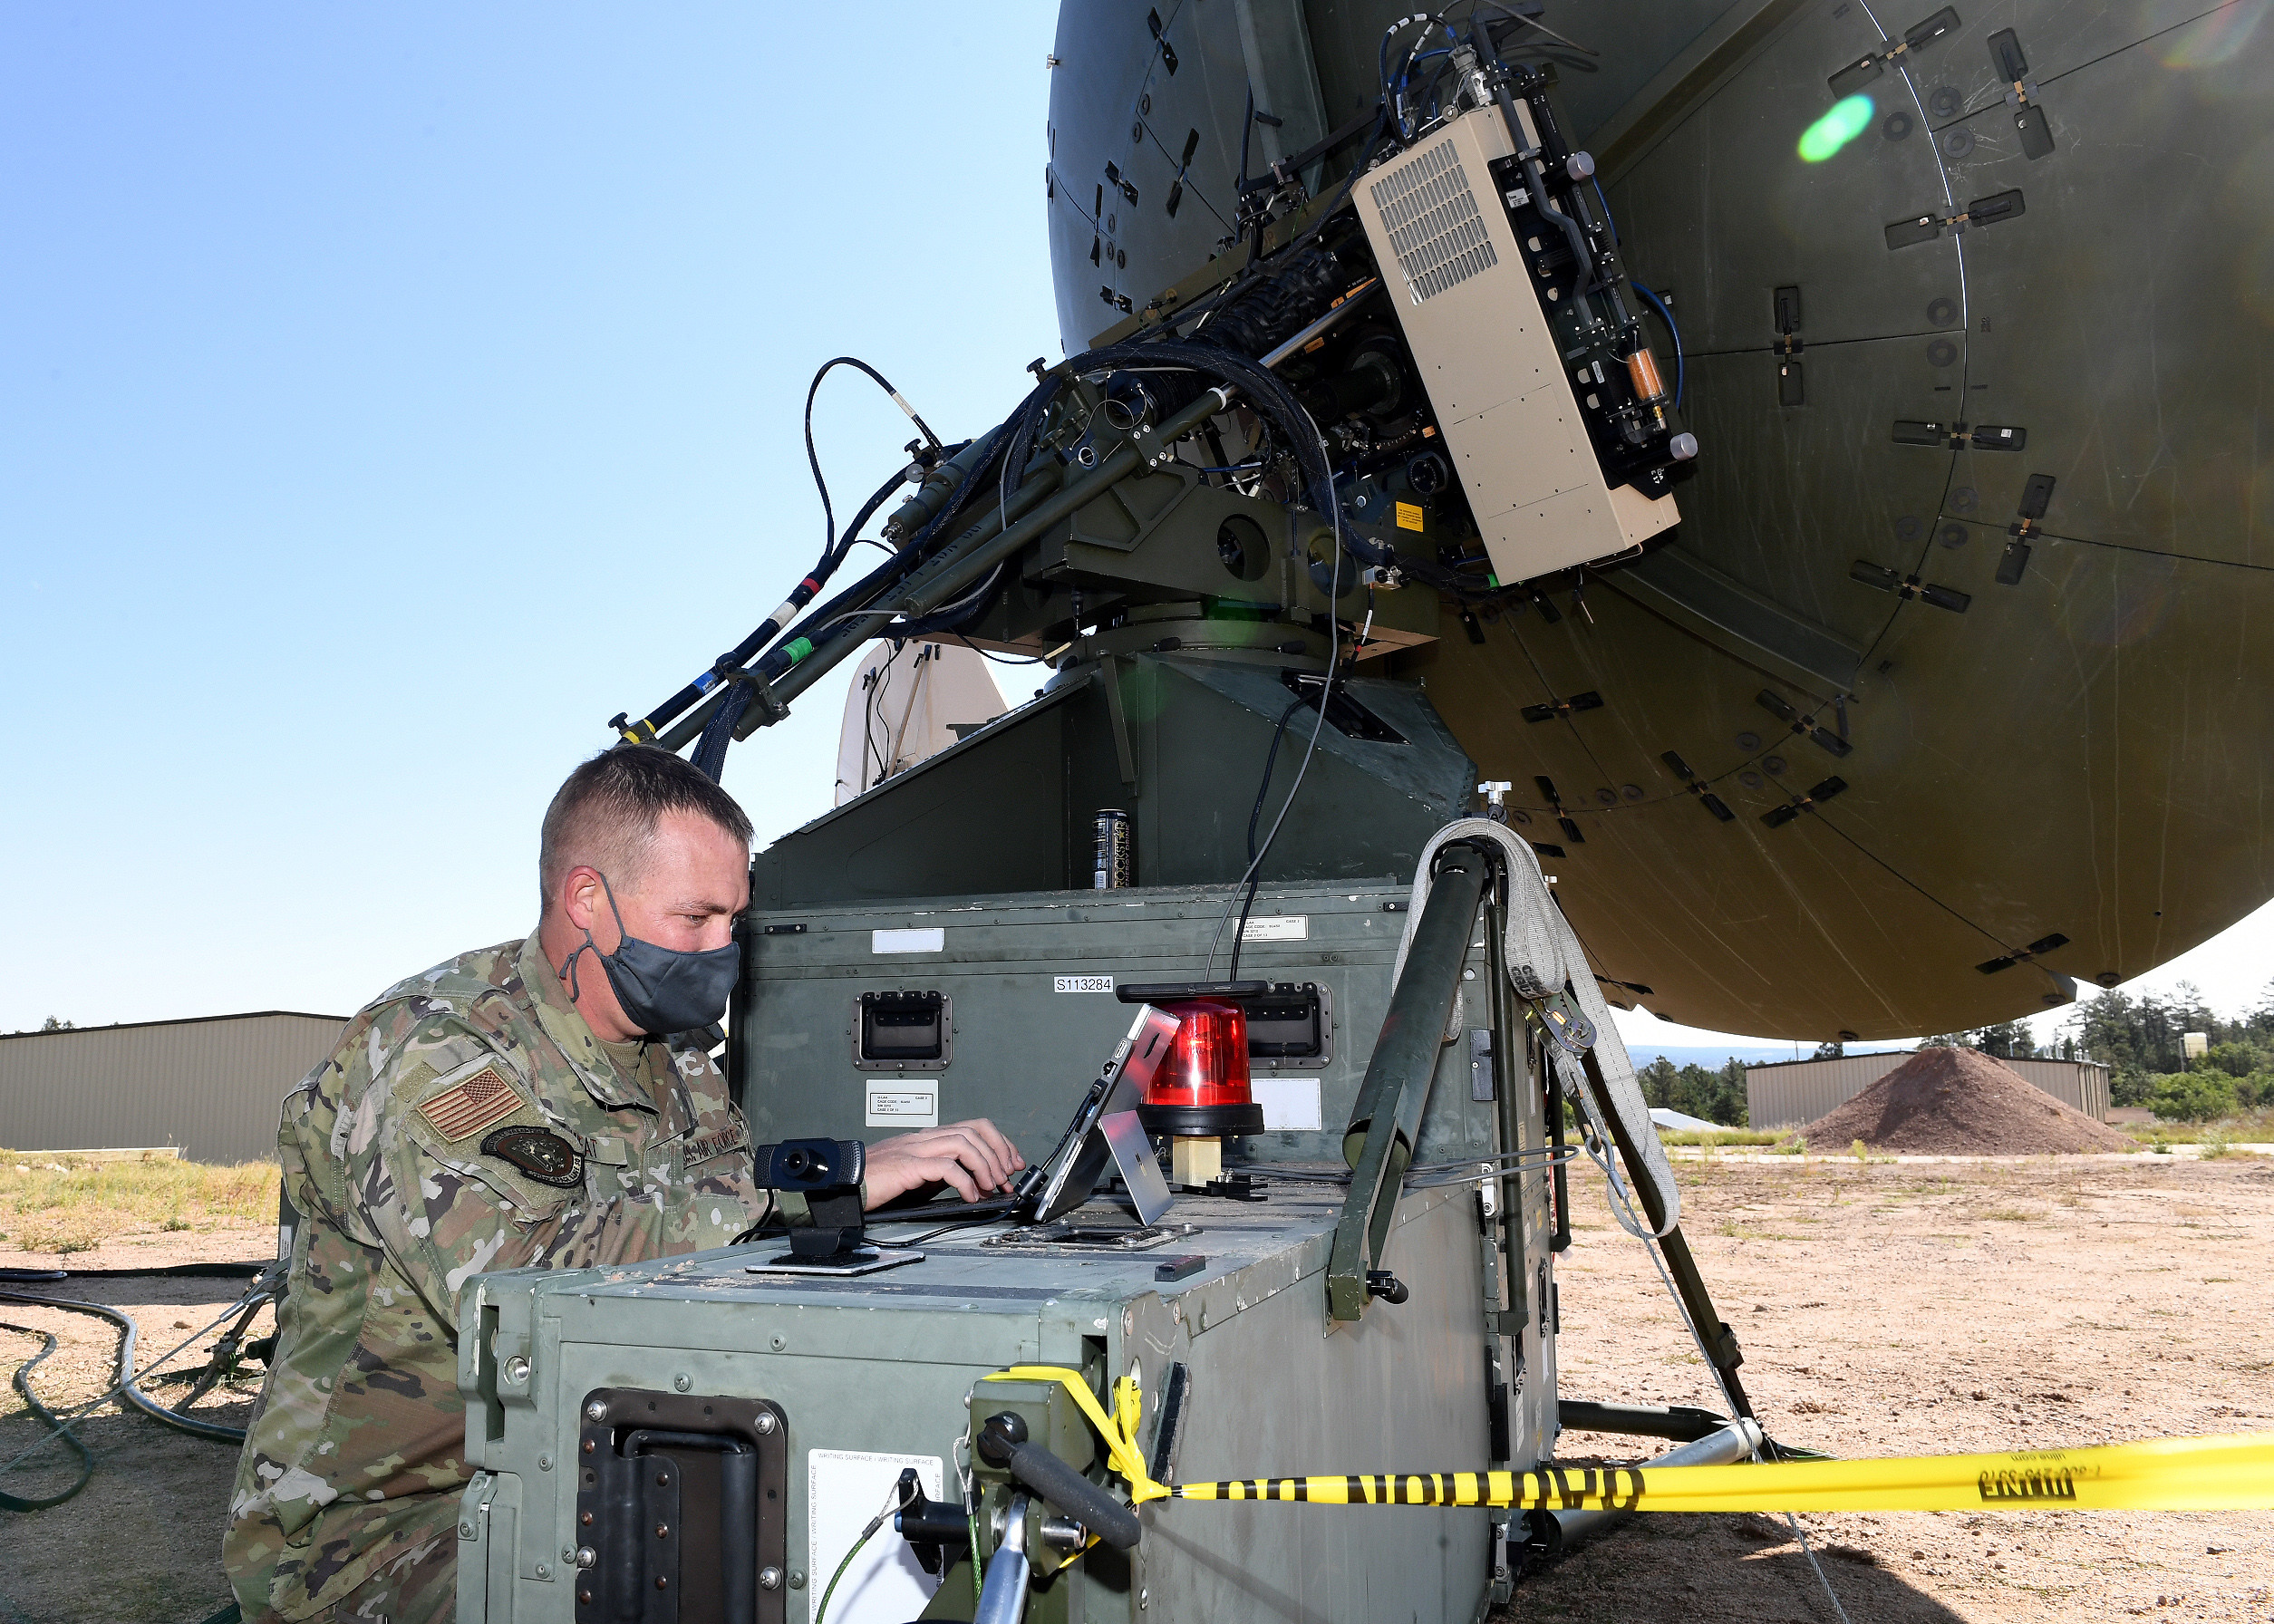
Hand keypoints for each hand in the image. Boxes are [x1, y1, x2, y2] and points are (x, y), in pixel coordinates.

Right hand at [863, 1119, 1024, 1207]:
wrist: (845, 1182)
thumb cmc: (876, 1180)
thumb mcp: (917, 1174)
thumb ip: (941, 1172)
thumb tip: (972, 1184)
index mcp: (928, 1137)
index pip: (973, 1127)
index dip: (999, 1142)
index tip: (1012, 1162)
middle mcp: (925, 1137)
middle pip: (975, 1130)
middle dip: (999, 1153)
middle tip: (1007, 1177)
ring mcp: (916, 1148)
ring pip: (964, 1142)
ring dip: (985, 1165)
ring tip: (991, 1186)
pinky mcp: (908, 1165)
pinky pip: (946, 1166)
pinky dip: (965, 1181)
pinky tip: (970, 1195)